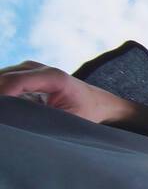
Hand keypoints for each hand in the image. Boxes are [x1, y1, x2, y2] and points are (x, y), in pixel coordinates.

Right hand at [0, 61, 143, 123]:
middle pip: (3, 79)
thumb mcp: (68, 120)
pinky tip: (8, 109)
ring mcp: (28, 68)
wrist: (96, 102)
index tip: (2, 116)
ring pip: (1, 79)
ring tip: (7, 115)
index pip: (15, 81)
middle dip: (1, 98)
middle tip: (5, 119)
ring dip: (2, 96)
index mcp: (53, 77)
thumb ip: (42, 118)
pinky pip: (3, 82)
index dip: (2, 96)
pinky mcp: (22, 73)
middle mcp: (38, 67)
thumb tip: (17, 120)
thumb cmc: (85, 113)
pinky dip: (3, 94)